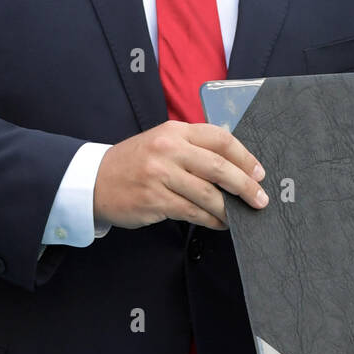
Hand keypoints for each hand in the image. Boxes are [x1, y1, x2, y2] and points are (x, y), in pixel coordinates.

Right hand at [93, 121, 266, 229]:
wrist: (94, 181)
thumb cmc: (136, 163)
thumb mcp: (163, 142)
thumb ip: (194, 148)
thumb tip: (236, 167)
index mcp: (175, 131)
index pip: (220, 139)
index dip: (245, 157)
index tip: (259, 173)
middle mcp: (169, 149)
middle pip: (219, 167)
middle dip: (245, 186)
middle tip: (260, 199)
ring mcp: (160, 175)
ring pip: (207, 194)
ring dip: (229, 208)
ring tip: (240, 216)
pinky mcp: (154, 200)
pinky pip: (192, 212)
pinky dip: (210, 220)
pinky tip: (219, 223)